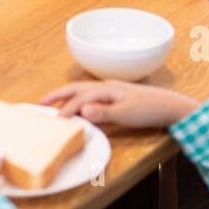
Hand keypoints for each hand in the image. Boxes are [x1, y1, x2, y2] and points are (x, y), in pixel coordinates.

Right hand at [41, 80, 198, 128]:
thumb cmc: (148, 110)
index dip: (65, 109)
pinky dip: (77, 99)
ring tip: (52, 103)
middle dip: (57, 94)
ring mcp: (110, 90)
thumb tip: (82, 109)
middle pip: (75, 88)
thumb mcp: (126, 114)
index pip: (79, 98)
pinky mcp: (115, 96)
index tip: (53, 121)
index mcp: (106, 89)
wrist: (169, 106)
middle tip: (39, 102)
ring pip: (82, 90)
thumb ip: (103, 113)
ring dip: (65, 95)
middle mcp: (105, 86)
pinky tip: (77, 107)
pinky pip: (90, 95)